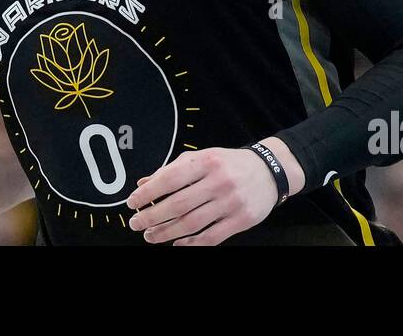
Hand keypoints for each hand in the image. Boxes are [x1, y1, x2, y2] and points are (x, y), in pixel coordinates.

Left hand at [124, 147, 280, 245]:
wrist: (269, 171)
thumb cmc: (229, 164)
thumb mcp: (202, 158)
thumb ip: (172, 170)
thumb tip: (143, 184)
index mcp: (206, 161)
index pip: (170, 178)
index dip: (148, 193)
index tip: (132, 202)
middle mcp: (219, 181)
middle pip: (179, 204)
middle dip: (152, 217)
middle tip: (136, 223)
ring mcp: (231, 202)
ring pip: (192, 223)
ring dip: (166, 233)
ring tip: (150, 236)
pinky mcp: (241, 220)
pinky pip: (211, 237)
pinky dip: (191, 244)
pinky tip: (177, 244)